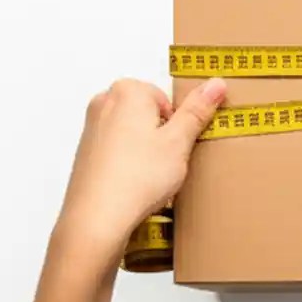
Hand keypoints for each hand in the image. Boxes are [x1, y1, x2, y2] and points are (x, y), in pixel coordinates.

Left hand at [56, 78, 226, 258]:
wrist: (97, 217)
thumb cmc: (136, 179)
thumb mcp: (178, 142)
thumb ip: (197, 110)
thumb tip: (215, 84)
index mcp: (128, 91)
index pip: (167, 99)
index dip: (178, 125)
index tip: (180, 145)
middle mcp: (104, 103)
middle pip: (148, 113)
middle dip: (161, 135)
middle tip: (167, 162)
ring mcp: (92, 128)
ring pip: (133, 132)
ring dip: (146, 150)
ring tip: (151, 176)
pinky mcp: (86, 152)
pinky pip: (118, 150)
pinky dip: (129, 162)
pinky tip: (134, 183)